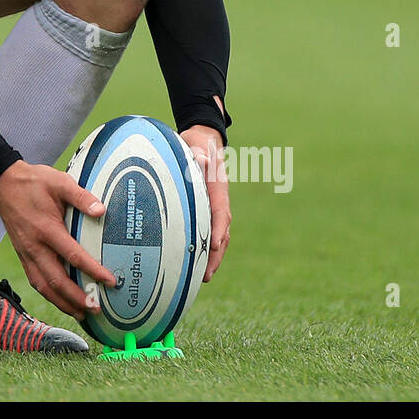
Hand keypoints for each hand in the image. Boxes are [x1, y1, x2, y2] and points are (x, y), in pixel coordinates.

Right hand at [0, 160, 117, 319]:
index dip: (92, 270)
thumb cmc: (34, 183)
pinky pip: (36, 280)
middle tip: (96, 308)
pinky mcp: (23, 255)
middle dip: (76, 298)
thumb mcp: (60, 182)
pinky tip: (61, 301)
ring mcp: (26, 253)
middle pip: (56, 280)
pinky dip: (49, 295)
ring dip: (62, 302)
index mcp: (46, 229)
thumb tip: (101, 211)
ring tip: (81, 314)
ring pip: (44, 286)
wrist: (3, 183)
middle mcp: (34, 246)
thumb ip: (81, 197)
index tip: (110, 281)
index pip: (72, 256)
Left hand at [181, 119, 229, 281]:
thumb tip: (200, 158)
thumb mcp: (197, 145)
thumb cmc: (197, 144)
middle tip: (206, 275)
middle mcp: (220, 201)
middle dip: (215, 254)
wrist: (204, 141)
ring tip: (203, 277)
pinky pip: (209, 233)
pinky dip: (205, 249)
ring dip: (212, 257)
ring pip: (218, 236)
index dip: (218, 229)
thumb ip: (199, 153)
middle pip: (222, 232)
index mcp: (218, 189)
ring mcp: (215, 208)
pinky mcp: (208, 211)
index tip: (213, 245)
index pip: (220, 212)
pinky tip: (195, 264)